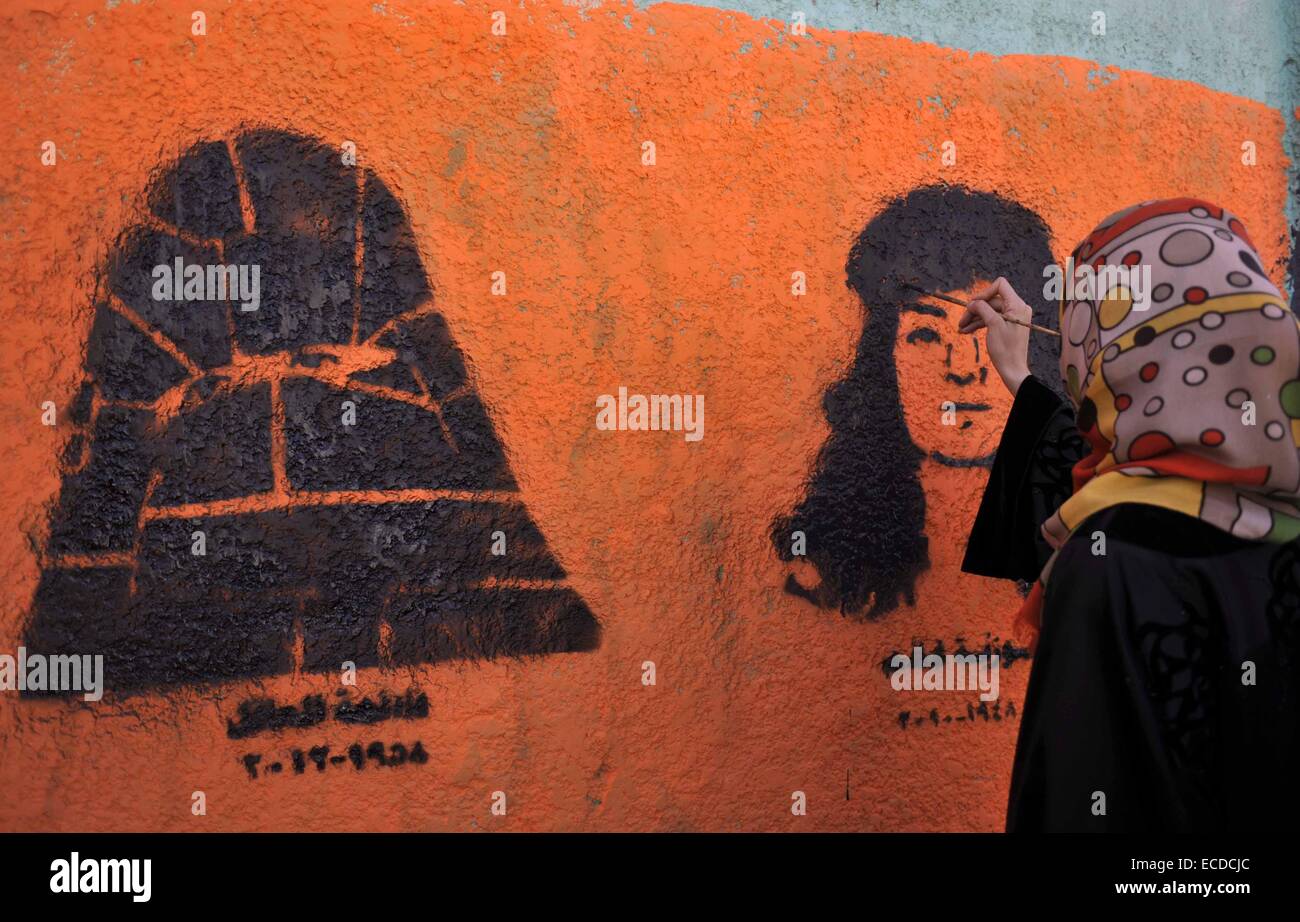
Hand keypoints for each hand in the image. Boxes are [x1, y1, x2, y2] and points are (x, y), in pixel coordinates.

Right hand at [956, 277, 1031, 395]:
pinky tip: (967, 330)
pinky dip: (980, 323)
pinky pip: (992, 319)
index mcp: (1017, 305)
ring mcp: (1013, 317)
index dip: (984, 292)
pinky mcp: (1008, 325)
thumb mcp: (993, 325)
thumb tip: (972, 302)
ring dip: (975, 318)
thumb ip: (982, 309)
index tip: (972, 304)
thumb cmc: (1005, 348)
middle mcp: (1017, 308)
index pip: (1000, 285)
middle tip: (961, 321)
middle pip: (992, 300)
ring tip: (961, 328)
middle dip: (975, 309)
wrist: (1012, 369)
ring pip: (989, 310)